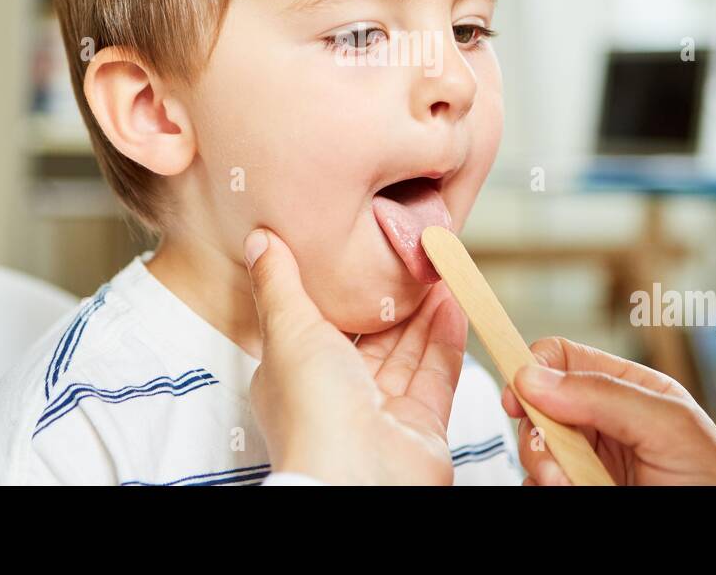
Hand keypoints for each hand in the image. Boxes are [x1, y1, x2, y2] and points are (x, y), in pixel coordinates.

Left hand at [244, 228, 468, 484]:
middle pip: (371, 337)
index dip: (344, 290)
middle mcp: (338, 394)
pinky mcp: (422, 423)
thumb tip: (260, 240)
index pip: (320, 324)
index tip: (364, 254)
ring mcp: (381, 411)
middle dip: (393, 298)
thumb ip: (278, 283)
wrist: (357, 475)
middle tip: (413, 256)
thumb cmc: (311, 411)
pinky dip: (447, 337)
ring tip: (439, 268)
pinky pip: (437, 372)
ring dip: (425, 311)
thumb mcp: (287, 330)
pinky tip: (455, 302)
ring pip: (407, 351)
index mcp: (296, 375)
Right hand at [501, 337, 715, 485]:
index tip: (519, 395)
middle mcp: (603, 422)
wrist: (713, 545)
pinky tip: (569, 492)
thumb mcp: (668, 426)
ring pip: (534, 447)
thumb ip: (604, 394)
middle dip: (538, 431)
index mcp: (628, 389)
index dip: (534, 368)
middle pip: (539, 404)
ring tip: (571, 485)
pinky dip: (542, 488)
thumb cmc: (713, 486)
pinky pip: (538, 483)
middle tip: (556, 459)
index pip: (565, 358)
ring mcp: (589, 459)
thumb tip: (535, 376)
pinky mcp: (578, 488)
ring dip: (543, 467)